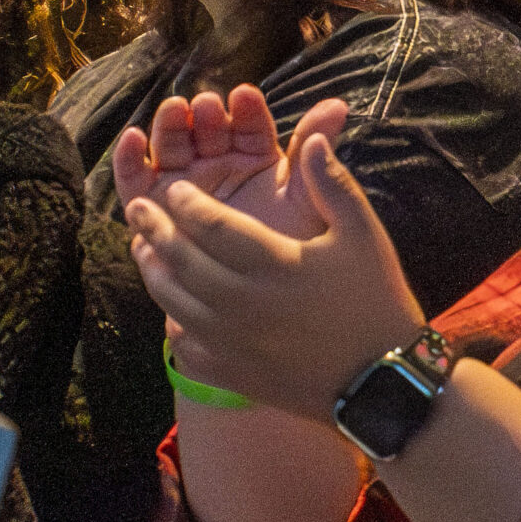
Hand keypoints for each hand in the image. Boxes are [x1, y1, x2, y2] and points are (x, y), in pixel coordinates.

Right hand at [114, 86, 349, 241]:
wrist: (268, 299)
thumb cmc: (293, 245)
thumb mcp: (307, 196)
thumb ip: (316, 151)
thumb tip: (338, 105)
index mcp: (255, 159)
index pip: (249, 128)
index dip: (246, 112)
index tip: (246, 97)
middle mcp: (217, 167)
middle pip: (204, 133)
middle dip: (204, 116)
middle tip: (207, 105)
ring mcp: (183, 186)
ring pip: (171, 150)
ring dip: (169, 128)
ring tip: (174, 110)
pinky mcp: (154, 209)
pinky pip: (136, 183)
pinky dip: (129, 160)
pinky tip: (133, 138)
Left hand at [127, 134, 424, 422]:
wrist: (382, 381)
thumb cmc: (375, 300)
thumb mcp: (363, 233)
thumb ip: (333, 183)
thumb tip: (311, 139)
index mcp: (273, 263)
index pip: (210, 224)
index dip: (186, 203)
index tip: (175, 189)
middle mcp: (241, 302)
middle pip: (180, 259)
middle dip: (153, 229)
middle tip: (138, 210)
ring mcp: (230, 342)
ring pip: (172, 301)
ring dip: (153, 271)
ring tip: (143, 250)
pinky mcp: (229, 374)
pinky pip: (182, 347)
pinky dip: (172, 324)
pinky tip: (174, 310)